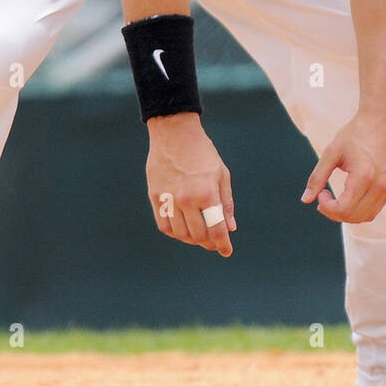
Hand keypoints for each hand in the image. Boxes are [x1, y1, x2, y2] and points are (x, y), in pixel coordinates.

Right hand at [146, 113, 235, 256]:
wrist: (174, 133)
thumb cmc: (202, 153)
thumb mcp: (221, 174)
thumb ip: (226, 203)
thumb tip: (230, 228)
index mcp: (207, 194)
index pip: (216, 229)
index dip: (222, 244)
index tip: (226, 251)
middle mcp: (187, 200)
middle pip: (198, 235)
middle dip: (208, 243)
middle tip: (213, 242)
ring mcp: (169, 200)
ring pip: (180, 234)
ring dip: (191, 239)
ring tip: (198, 236)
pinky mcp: (155, 197)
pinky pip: (164, 226)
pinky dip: (175, 233)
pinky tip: (182, 229)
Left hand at [301, 113, 385, 223]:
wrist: (380, 122)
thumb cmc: (354, 135)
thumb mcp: (331, 153)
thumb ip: (317, 177)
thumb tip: (305, 200)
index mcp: (364, 176)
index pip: (344, 209)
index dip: (327, 207)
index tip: (321, 193)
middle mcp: (379, 186)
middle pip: (354, 217)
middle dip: (334, 213)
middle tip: (324, 196)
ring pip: (365, 217)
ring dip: (347, 215)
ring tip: (335, 199)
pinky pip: (373, 210)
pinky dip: (358, 211)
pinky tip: (347, 197)